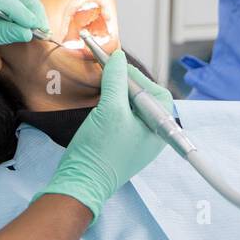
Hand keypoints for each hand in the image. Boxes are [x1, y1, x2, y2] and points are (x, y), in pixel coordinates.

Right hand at [37, 50, 172, 218]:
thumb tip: (119, 57)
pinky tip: (102, 101)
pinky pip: (124, 116)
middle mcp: (152, 135)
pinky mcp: (123, 142)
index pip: (155, 92)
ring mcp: (138, 140)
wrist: (81, 182)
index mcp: (159, 129)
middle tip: (110, 73)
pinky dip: (114, 104)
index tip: (117, 66)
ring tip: (104, 84)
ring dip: (119, 92)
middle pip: (145, 98)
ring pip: (133, 106)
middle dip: (128, 83)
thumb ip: (117, 80)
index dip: (137, 77)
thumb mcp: (109, 109)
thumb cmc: (100, 150)